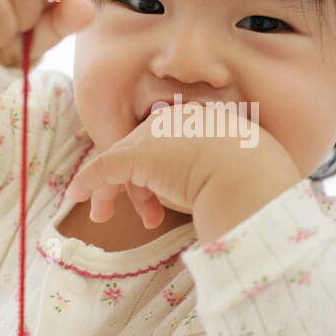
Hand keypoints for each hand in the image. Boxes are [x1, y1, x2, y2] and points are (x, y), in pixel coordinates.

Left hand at [64, 111, 298, 235]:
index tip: (164, 195)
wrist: (251, 177)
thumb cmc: (258, 181)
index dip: (164, 169)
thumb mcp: (245, 169)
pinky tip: (76, 197)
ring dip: (108, 189)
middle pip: (142, 147)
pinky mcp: (136, 155)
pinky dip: (88, 182)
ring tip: (102, 215)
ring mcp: (155, 135)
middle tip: (138, 207)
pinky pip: (104, 168)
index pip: (171, 141)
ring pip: (121, 159)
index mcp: (206, 121)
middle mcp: (177, 121)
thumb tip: (239, 194)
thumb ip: (232, 173)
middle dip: (132, 179)